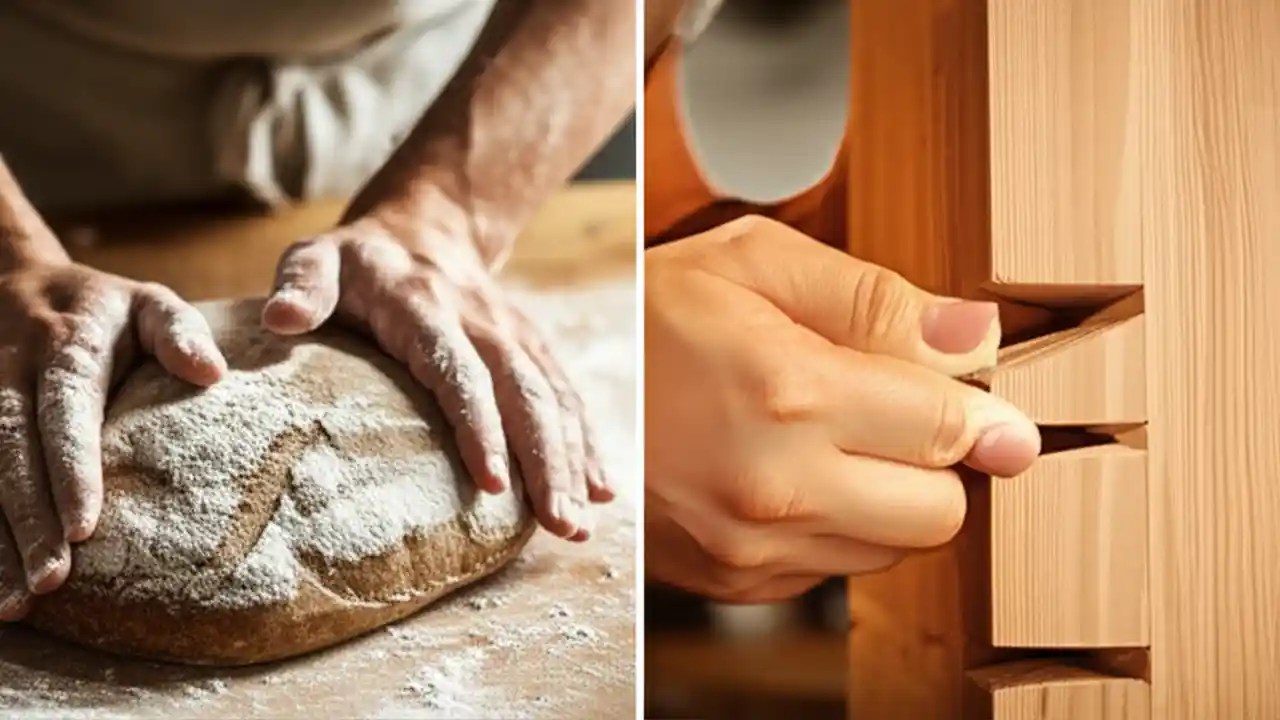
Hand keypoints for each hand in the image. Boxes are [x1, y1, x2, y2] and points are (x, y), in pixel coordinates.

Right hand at [0, 259, 225, 620]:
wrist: (11, 280)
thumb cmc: (100, 307)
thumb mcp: (146, 301)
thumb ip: (179, 332)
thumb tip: (212, 373)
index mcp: (64, 350)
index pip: (63, 413)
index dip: (70, 470)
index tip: (84, 526)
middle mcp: (9, 378)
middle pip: (9, 455)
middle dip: (26, 523)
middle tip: (50, 582)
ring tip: (14, 603)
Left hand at [261, 215, 609, 540]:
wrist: (428, 227)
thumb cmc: (358, 262)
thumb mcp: (317, 259)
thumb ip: (302, 285)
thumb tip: (281, 319)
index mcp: (426, 307)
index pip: (458, 369)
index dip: (478, 426)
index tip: (492, 484)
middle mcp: (484, 322)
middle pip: (523, 393)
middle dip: (546, 460)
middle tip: (557, 524)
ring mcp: (516, 335)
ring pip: (554, 399)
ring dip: (572, 461)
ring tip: (577, 525)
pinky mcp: (535, 348)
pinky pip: (567, 395)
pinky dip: (587, 441)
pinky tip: (600, 488)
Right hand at [644, 216, 1040, 602]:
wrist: (555, 389)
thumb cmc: (659, 310)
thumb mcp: (756, 263)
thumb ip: (875, 299)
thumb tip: (977, 338)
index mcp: (789, 392)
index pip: (946, 429)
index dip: (989, 418)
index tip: (997, 412)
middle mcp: (774, 485)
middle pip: (939, 511)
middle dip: (939, 462)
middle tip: (903, 414)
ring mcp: (749, 546)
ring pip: (893, 548)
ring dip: (890, 495)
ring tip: (836, 436)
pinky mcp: (732, 578)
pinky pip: (834, 569)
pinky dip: (838, 525)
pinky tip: (796, 472)